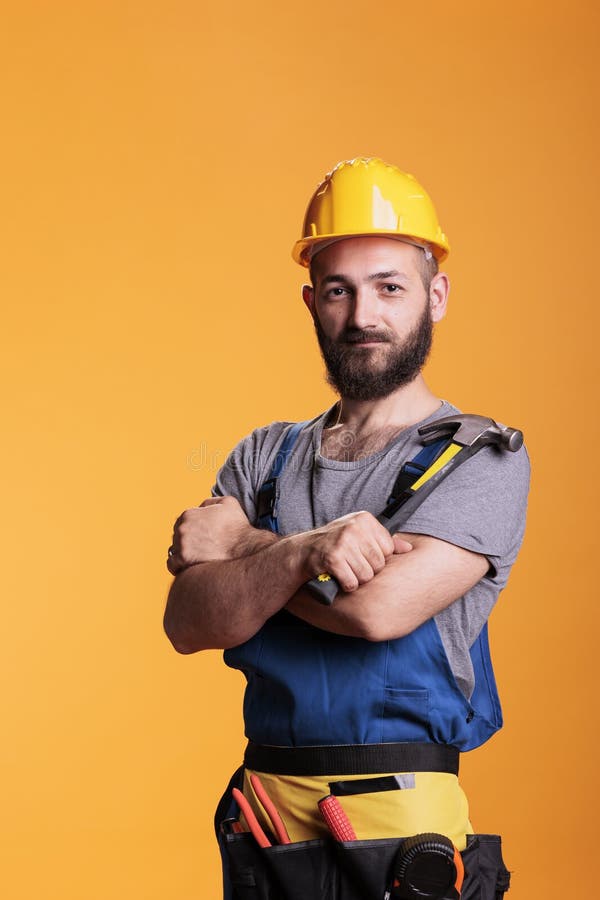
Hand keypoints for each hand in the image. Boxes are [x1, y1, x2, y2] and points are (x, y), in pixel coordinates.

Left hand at [167, 496, 262, 574]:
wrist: (244, 551)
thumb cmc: (238, 528)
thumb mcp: (228, 503)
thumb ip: (210, 502)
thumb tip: (201, 507)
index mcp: (189, 514)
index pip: (183, 522)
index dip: (194, 529)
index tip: (203, 535)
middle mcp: (182, 528)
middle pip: (178, 536)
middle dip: (188, 540)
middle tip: (204, 547)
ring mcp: (181, 545)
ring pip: (174, 549)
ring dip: (184, 553)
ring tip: (200, 557)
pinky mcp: (183, 561)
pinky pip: (172, 564)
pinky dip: (179, 566)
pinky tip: (191, 565)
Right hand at [296, 511, 412, 593]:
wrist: (302, 552)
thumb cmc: (333, 544)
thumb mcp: (359, 536)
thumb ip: (383, 541)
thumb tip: (408, 548)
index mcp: (364, 519)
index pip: (389, 548)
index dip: (375, 557)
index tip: (359, 553)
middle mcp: (354, 527)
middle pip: (379, 563)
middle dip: (366, 569)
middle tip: (350, 562)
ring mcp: (343, 542)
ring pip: (367, 576)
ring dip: (355, 578)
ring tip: (344, 568)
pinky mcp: (333, 559)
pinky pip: (352, 583)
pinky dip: (345, 585)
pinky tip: (337, 575)